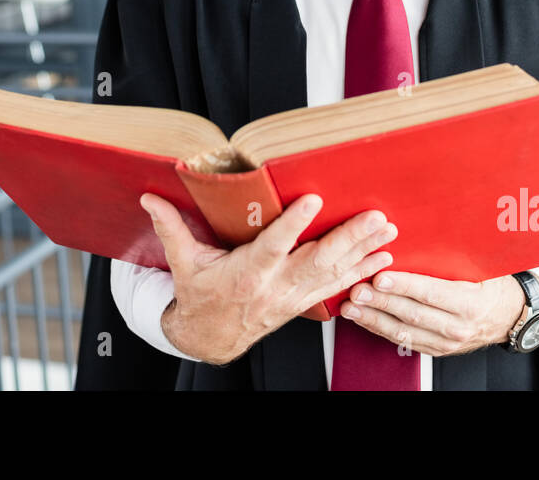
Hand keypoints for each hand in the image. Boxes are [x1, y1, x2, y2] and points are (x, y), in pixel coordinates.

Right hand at [140, 192, 396, 365]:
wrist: (210, 338)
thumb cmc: (199, 295)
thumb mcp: (183, 262)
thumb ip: (172, 227)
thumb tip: (150, 198)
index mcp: (247, 271)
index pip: (273, 244)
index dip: (294, 223)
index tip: (313, 200)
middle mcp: (276, 285)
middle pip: (318, 260)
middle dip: (349, 239)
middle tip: (375, 218)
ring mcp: (293, 297)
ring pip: (335, 274)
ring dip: (364, 253)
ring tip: (388, 232)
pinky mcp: (303, 303)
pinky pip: (338, 288)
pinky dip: (362, 273)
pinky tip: (384, 259)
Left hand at [339, 271, 525, 356]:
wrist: (508, 317)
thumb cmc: (492, 285)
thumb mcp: (482, 267)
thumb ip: (457, 254)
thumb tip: (433, 225)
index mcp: (470, 302)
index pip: (432, 292)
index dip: (405, 285)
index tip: (381, 277)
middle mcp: (458, 326)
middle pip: (413, 313)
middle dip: (381, 302)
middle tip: (357, 289)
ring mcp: (446, 342)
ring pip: (404, 332)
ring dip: (374, 319)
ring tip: (351, 306)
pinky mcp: (435, 349)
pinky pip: (404, 341)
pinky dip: (381, 329)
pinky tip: (364, 318)